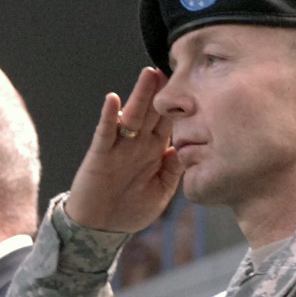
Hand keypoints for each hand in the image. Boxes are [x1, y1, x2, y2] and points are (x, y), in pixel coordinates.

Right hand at [64, 67, 182, 232]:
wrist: (101, 229)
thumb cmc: (132, 209)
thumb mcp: (162, 190)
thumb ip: (174, 169)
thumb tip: (192, 148)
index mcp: (155, 151)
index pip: (170, 122)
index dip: (181, 106)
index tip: (194, 85)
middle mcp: (138, 144)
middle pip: (153, 112)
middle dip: (162, 91)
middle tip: (173, 68)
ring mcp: (119, 147)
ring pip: (132, 116)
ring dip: (140, 95)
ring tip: (149, 73)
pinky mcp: (100, 154)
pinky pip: (105, 133)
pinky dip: (109, 117)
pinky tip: (113, 100)